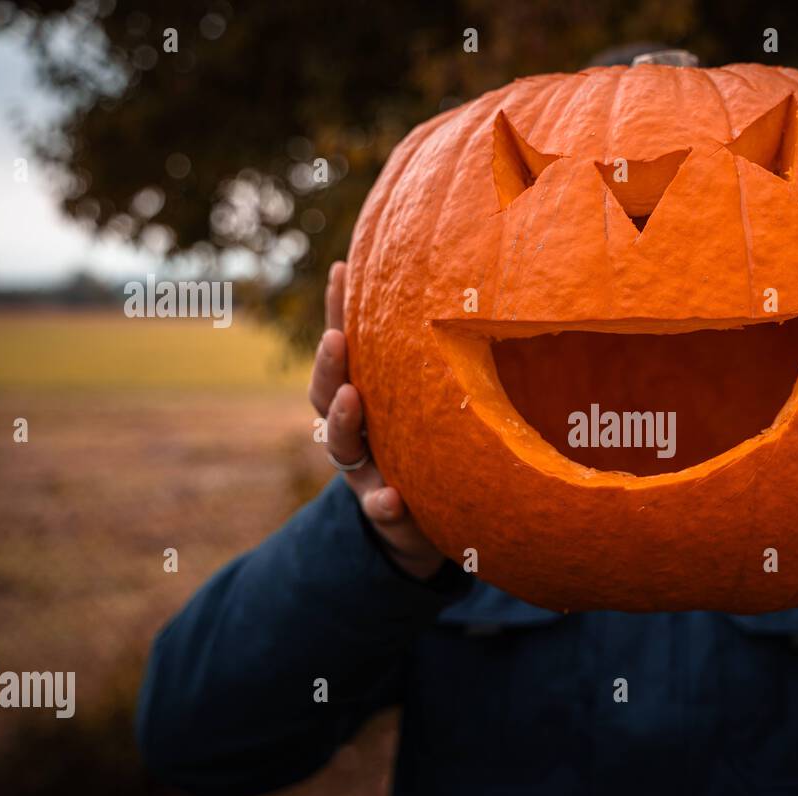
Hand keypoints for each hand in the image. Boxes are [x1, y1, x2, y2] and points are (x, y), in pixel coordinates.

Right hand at [309, 261, 445, 579]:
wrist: (423, 522)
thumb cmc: (429, 445)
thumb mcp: (429, 399)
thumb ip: (436, 356)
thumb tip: (469, 283)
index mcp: (368, 395)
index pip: (347, 347)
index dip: (338, 310)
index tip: (340, 270)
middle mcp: (357, 430)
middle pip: (328, 393)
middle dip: (330, 365)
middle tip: (336, 338)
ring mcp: (365, 470)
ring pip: (342, 446)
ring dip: (346, 422)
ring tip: (353, 399)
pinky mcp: (384, 511)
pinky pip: (379, 508)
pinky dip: (382, 504)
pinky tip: (392, 499)